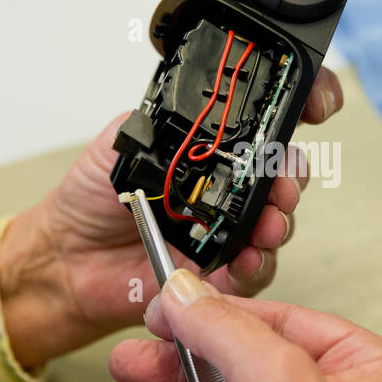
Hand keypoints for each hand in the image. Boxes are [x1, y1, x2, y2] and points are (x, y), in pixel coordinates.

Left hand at [0, 68, 344, 365]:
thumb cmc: (90, 200)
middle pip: (285, 175)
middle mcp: (227, 189)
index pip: (270, 123)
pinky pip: (254, 272)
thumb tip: (198, 108)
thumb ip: (160, 121)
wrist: (65, 259)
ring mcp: (227, 233)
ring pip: (277, 224)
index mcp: (212, 150)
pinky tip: (247, 259)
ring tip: (267, 223)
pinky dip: (257, 265)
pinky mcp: (220, 276)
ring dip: (279, 222)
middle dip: (292, 177)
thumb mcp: (121, 142)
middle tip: (281, 183)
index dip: (302, 107)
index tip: (317, 105)